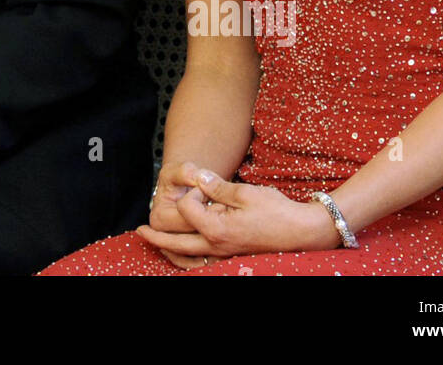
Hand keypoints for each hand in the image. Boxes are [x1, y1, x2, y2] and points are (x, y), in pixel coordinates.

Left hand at [136, 169, 340, 267]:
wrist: (302, 232)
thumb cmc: (276, 211)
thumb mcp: (245, 192)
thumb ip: (217, 187)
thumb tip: (197, 178)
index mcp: (217, 229)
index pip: (186, 210)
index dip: (189, 193)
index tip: (201, 183)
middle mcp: (217, 247)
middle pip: (177, 245)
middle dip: (157, 238)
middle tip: (140, 231)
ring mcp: (225, 256)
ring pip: (189, 259)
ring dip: (170, 251)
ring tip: (157, 244)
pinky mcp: (233, 258)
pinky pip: (203, 264)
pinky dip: (189, 260)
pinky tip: (185, 254)